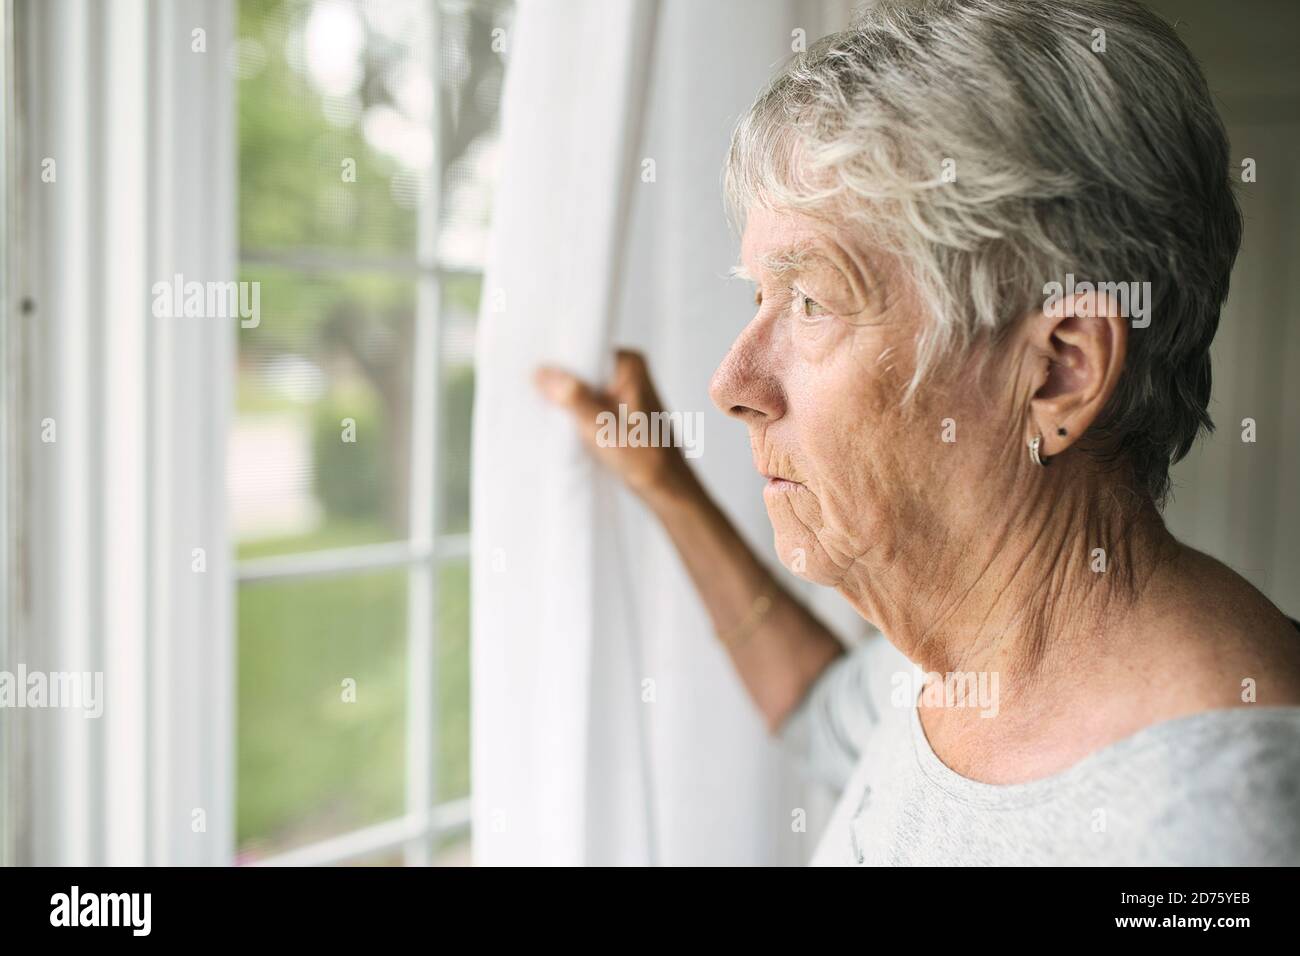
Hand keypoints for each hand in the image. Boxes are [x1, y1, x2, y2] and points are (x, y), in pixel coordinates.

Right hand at [534, 349, 696, 506]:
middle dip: (560, 380)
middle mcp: (628, 371)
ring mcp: (623, 389)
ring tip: (547, 408)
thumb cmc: (644, 459)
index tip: (533, 369)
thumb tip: (545, 374)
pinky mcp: (618, 407)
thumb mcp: (602, 428)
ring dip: (566, 398)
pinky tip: (562, 421)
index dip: (559, 360)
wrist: (665, 486)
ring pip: (583, 385)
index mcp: (630, 365)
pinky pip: (588, 400)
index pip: (585, 349)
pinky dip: (575, 410)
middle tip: (535, 392)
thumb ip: (575, 399)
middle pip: (582, 367)